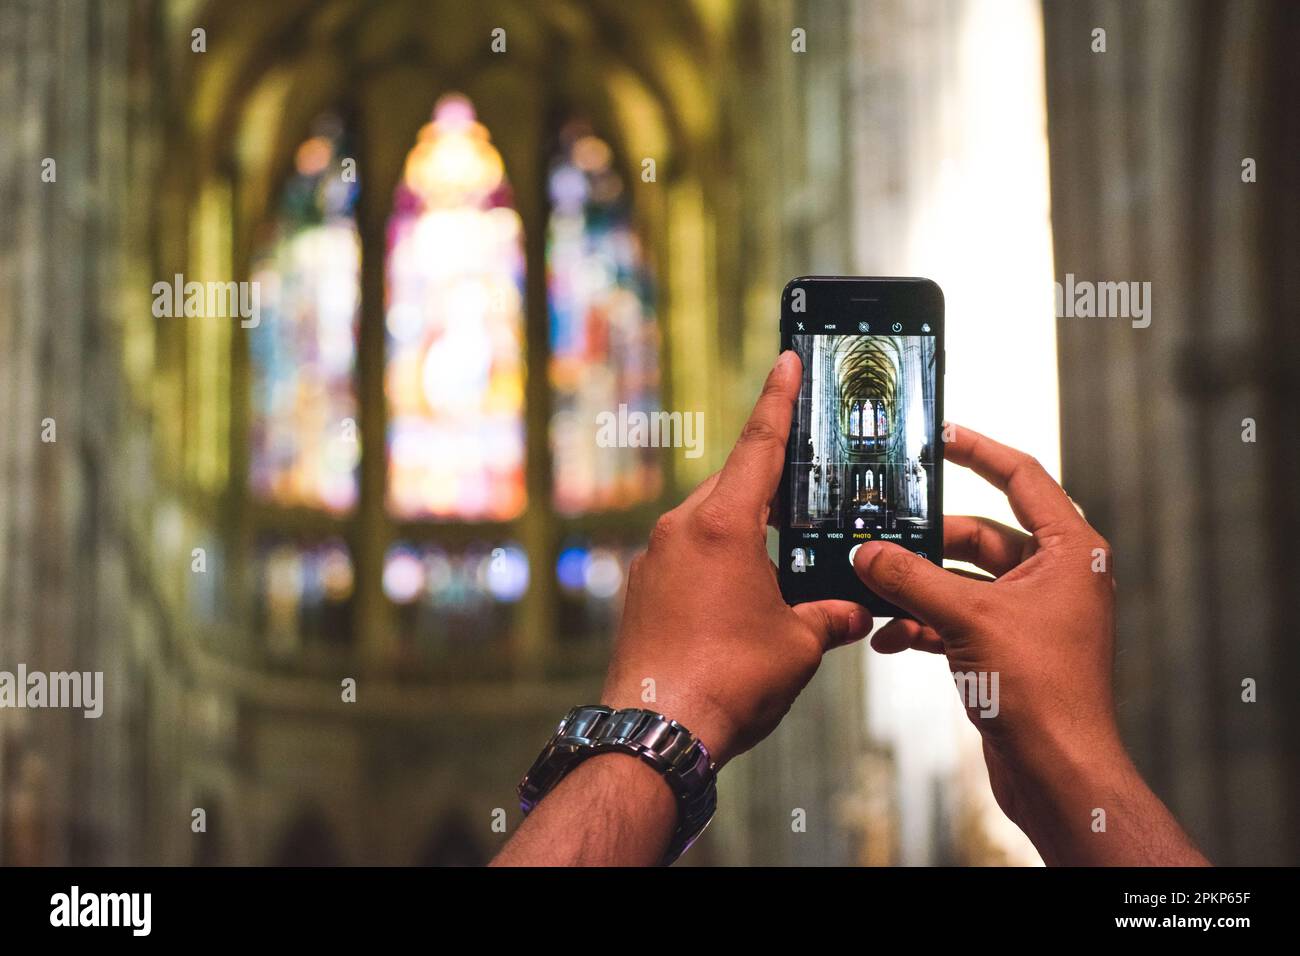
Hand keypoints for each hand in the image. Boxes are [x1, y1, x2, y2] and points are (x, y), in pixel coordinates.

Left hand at [602, 350, 872, 766]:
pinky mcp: (639, 590)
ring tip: (776, 574)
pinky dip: (715, 569)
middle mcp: (680, 530)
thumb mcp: (799, 644)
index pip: (760, 444)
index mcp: (722, 525)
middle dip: (770, 495)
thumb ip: (831, 616)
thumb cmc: (728, 682)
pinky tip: (736, 606)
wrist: (656, 731)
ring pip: (708, 528)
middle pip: (734, 489)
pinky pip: (685, 561)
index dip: (780, 398)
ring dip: (743, 540)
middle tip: (804, 502)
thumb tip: (855, 613)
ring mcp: (652, 559)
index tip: (787, 360)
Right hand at [852, 424, 1205, 864]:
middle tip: (879, 530)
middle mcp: (1054, 576)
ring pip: (962, 580)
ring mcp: (1031, 614)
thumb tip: (866, 553)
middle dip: (927, 540)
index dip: (979, 451)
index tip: (940, 435)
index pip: (1022, 477)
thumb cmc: (1040, 690)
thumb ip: (911, 579)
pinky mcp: (1009, 647)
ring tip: (872, 587)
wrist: (1057, 770)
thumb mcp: (967, 619)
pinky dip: (924, 623)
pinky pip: (959, 618)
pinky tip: (888, 636)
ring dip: (918, 588)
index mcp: (1069, 550)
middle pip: (980, 534)